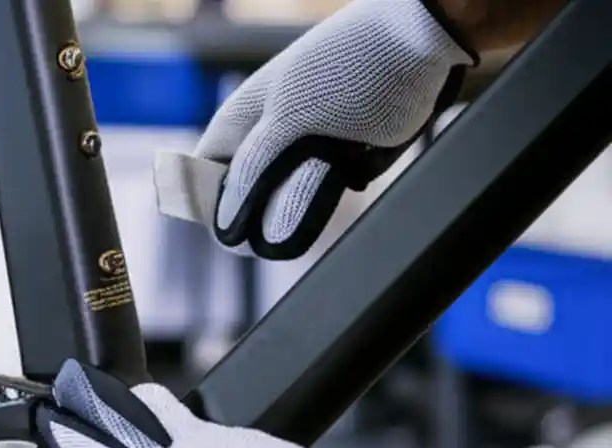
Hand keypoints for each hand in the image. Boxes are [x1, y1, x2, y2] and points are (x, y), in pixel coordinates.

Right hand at [196, 0, 474, 259]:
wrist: (416, 47)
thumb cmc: (343, 70)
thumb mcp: (285, 120)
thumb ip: (250, 172)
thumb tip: (223, 228)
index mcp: (238, 121)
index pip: (202, 173)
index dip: (209, 204)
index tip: (232, 228)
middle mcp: (264, 139)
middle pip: (244, 197)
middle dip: (260, 210)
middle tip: (291, 200)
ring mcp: (298, 153)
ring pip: (282, 201)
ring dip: (299, 202)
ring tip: (330, 166)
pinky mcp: (333, 162)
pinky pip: (318, 196)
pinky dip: (328, 194)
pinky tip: (347, 170)